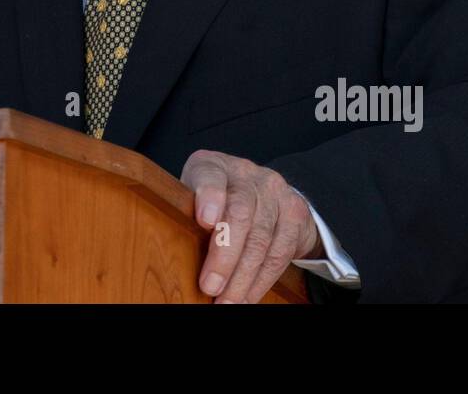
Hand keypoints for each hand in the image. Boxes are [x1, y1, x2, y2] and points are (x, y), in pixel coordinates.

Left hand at [182, 148, 322, 302]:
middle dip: (225, 256)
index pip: (210, 175)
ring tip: (227, 302)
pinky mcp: (295, 212)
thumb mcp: (194, 199)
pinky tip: (247, 296)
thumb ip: (186, 216)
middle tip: (210, 287)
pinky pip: (280, 252)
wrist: (264, 193)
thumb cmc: (217, 202)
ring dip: (243, 277)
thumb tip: (172, 259)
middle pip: (240, 212)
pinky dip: (262, 280)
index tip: (204, 221)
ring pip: (261, 238)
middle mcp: (246, 172)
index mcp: (213, 165)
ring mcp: (274, 190)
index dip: (209, 196)